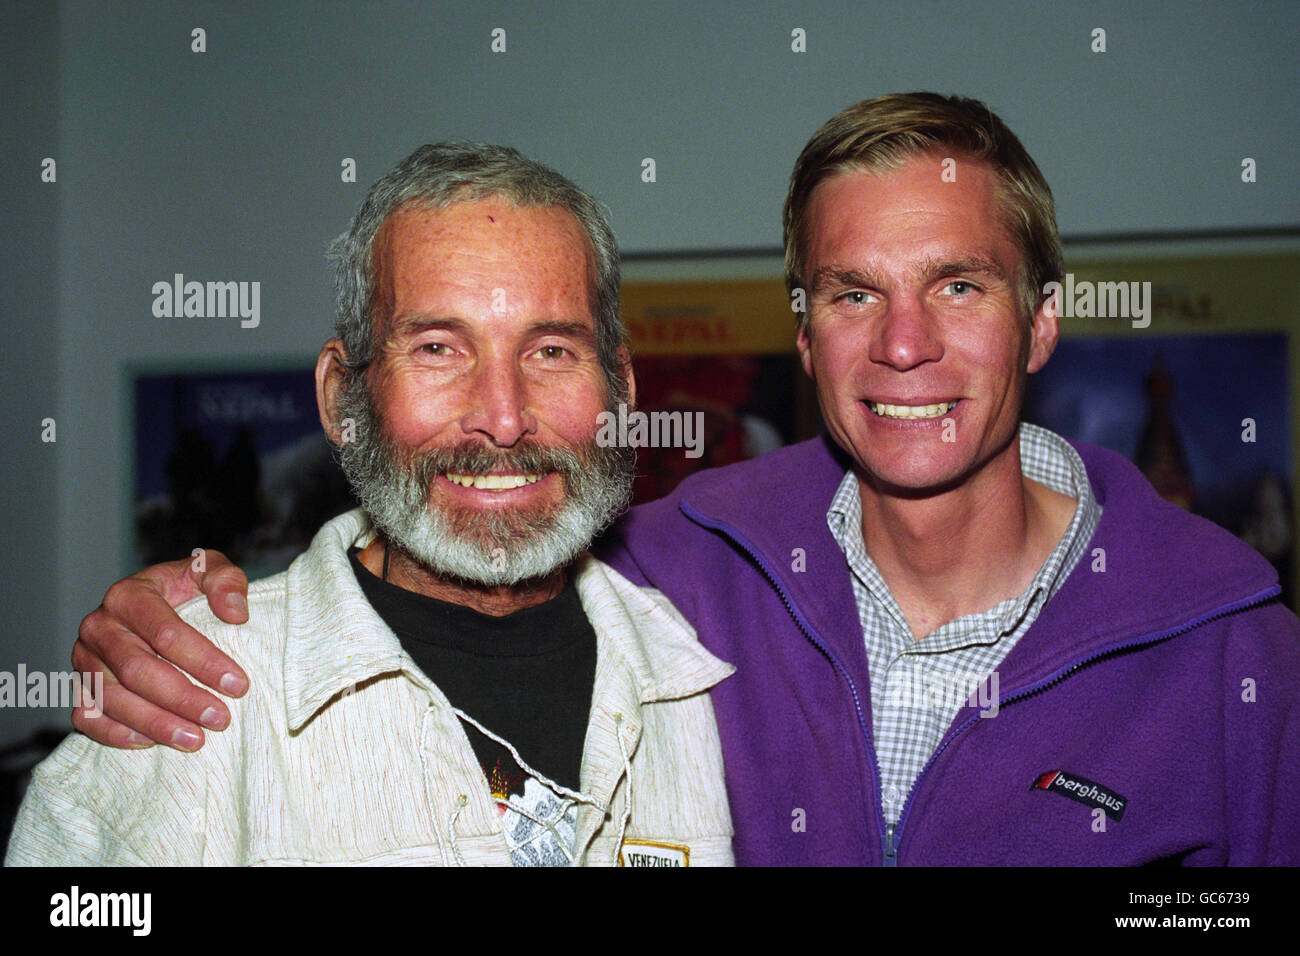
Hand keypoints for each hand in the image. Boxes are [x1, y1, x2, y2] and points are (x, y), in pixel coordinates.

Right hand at [71, 550, 250, 750]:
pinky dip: (116, 734)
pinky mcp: (80, 686)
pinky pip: (87, 717)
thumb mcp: (209, 570)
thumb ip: (226, 581)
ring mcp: (84, 660)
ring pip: (113, 699)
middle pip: (138, 671)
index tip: (238, 684)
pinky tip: (151, 743)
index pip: (166, 633)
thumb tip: (236, 613)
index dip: (204, 661)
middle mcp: (99, 627)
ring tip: (196, 740)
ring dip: (155, 724)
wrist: (153, 602)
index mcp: (128, 595)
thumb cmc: (184, 589)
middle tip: (220, 719)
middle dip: (182, 699)